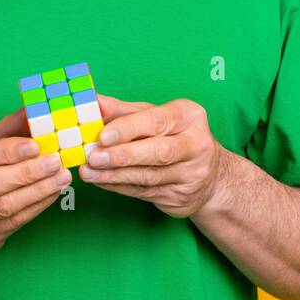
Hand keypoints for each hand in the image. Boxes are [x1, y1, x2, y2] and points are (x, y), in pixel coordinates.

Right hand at [0, 107, 70, 257]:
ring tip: (61, 177)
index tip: (34, 145)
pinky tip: (52, 193)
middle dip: (27, 172)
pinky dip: (36, 207)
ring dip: (37, 191)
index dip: (6, 152)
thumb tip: (32, 109)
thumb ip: (3, 130)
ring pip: (3, 206)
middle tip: (55, 161)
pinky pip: (12, 223)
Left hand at [79, 94, 226, 218]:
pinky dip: (119, 187)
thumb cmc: (174, 137)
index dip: (128, 128)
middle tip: (93, 157)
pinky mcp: (183, 197)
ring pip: (149, 176)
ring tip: (89, 172)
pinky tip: (101, 181)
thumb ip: (123, 111)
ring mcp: (192, 174)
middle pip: (158, 151)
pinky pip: (145, 192)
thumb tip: (93, 102)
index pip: (157, 121)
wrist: (211, 176)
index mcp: (189, 116)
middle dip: (122, 155)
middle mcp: (197, 144)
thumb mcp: (154, 117)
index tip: (102, 135)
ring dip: (115, 175)